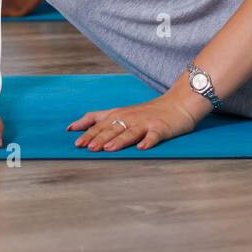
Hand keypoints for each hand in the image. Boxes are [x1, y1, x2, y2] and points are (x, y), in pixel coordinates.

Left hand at [67, 89, 202, 152]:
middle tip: (86, 147)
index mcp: (119, 114)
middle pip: (111, 128)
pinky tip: (141, 148)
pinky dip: (148, 141)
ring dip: (118, 140)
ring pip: (129, 132)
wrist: (178, 103)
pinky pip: (153, 136)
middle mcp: (129, 118)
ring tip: (108, 148)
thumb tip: (75, 127)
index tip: (74, 137)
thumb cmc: (148, 111)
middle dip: (98, 138)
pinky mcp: (160, 129)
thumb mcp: (123, 112)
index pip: (99, 121)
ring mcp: (145, 123)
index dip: (86, 129)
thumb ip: (102, 119)